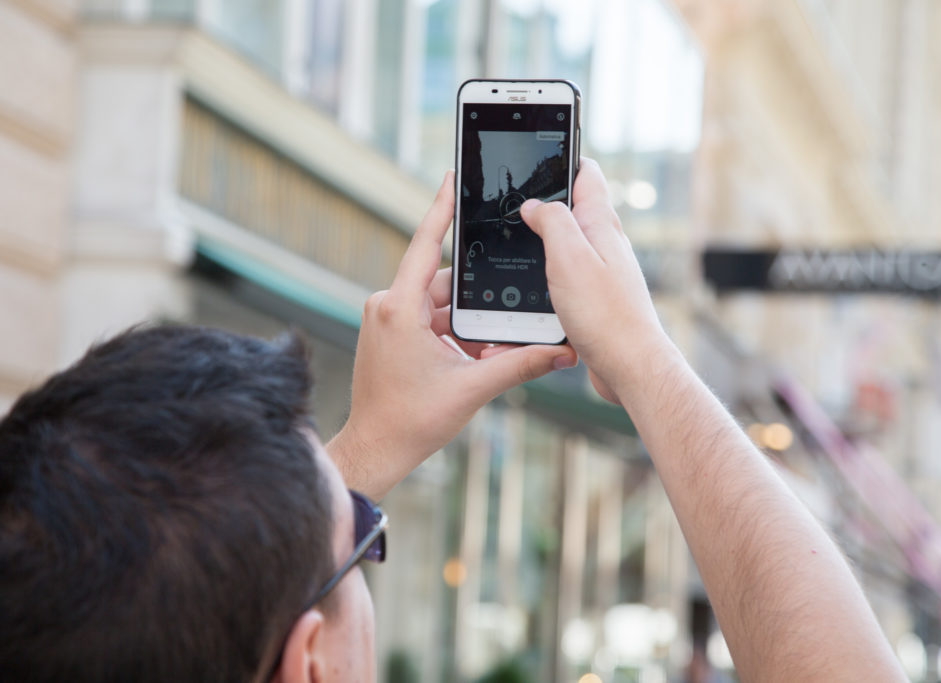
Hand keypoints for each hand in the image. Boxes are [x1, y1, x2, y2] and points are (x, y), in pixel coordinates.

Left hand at [328, 171, 577, 499]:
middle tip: (502, 327)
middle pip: (445, 284)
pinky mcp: (387, 332)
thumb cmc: (412, 421)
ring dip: (465, 325)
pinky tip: (466, 359)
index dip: (441, 208)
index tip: (452, 177)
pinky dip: (451, 333)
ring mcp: (385, 319)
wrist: (377, 450)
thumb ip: (519, 364)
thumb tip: (561, 352)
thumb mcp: (473, 389)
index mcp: (400, 309)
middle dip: (477, 305)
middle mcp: (387, 306)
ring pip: (439, 305)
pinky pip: (427, 319)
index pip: (426, 245)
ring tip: (481, 357)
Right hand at [520, 158, 677, 402]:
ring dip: (543, 238)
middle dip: (546, 196)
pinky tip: (530, 282)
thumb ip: (552, 221)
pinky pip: (566, 274)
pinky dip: (547, 272)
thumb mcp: (569, 256)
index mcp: (601, 224)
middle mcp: (605, 243)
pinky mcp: (595, 298)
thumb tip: (534, 204)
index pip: (585, 173)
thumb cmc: (605, 314)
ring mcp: (601, 271)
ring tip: (517, 234)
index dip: (563, 154)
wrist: (629, 366)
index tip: (540, 142)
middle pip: (573, 206)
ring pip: (567, 243)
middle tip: (516, 191)